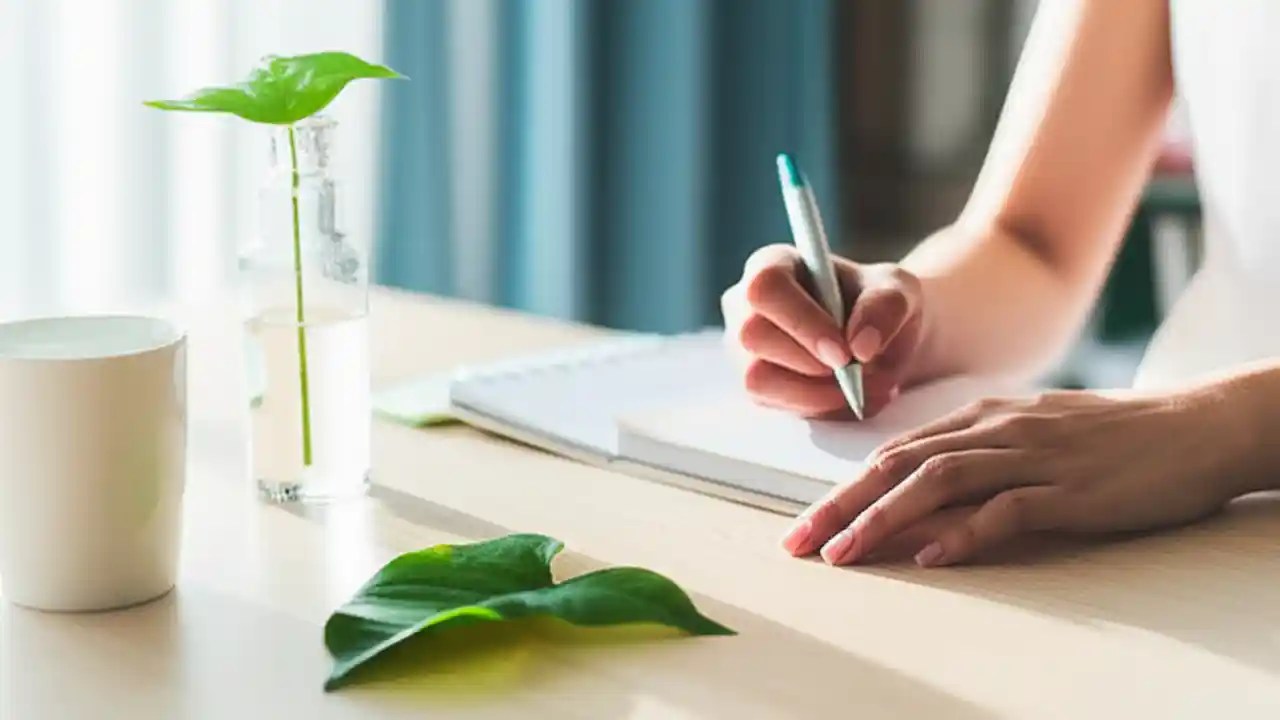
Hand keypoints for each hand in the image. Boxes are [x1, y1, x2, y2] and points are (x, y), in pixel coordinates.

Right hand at [721, 245, 925, 418]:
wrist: (881, 342)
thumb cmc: (880, 305)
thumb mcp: (899, 292)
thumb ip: (885, 308)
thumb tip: (860, 347)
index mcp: (774, 265)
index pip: (766, 287)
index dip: (801, 320)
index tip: (844, 352)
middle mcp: (746, 305)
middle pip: (752, 334)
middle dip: (808, 362)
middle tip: (856, 372)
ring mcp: (744, 349)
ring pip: (757, 378)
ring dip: (816, 392)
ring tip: (862, 386)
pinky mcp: (757, 386)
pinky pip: (776, 405)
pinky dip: (819, 407)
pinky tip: (847, 395)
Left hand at [780, 388, 1251, 565]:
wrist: (1191, 425)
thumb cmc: (1105, 436)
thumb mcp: (1027, 433)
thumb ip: (973, 456)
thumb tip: (916, 497)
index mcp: (979, 417)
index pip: (894, 453)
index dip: (843, 490)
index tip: (805, 524)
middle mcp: (994, 430)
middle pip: (899, 465)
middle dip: (842, 505)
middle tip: (800, 543)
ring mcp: (1031, 456)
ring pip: (939, 481)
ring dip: (884, 519)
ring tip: (845, 554)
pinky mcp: (1069, 488)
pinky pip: (1007, 508)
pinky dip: (965, 533)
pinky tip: (933, 557)